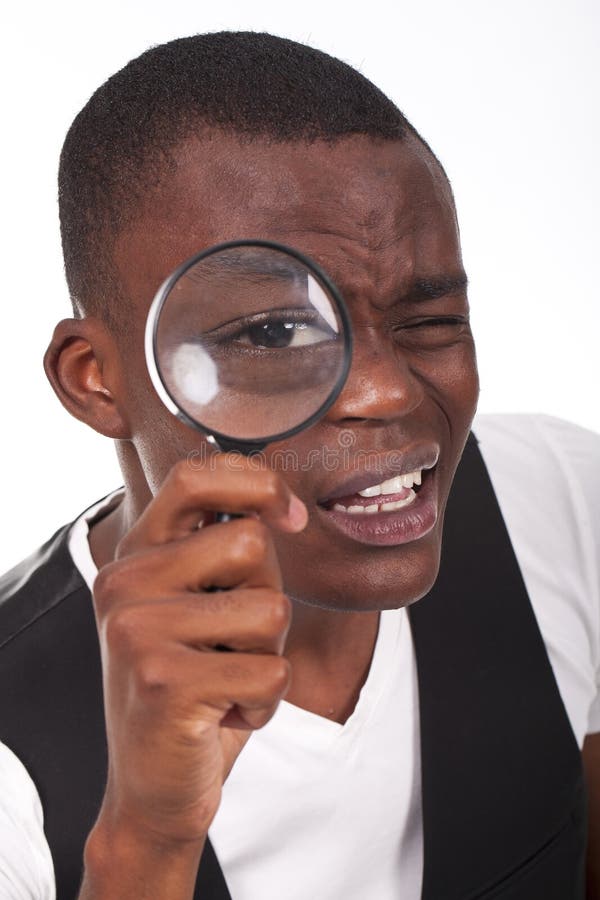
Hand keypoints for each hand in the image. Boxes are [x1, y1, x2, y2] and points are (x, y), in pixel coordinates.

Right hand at [89, 455, 306, 849]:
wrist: (154, 785)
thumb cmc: (194, 687)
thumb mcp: (198, 608)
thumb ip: (221, 554)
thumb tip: (287, 509)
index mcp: (135, 555)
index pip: (195, 477)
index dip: (257, 483)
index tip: (292, 518)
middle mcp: (125, 582)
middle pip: (251, 542)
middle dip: (269, 598)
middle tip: (234, 645)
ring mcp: (137, 629)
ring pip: (270, 608)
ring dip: (268, 655)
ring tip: (226, 680)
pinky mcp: (164, 680)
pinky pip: (270, 670)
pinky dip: (264, 702)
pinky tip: (223, 715)